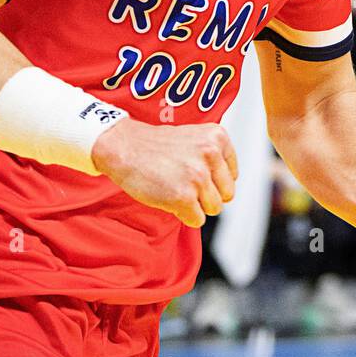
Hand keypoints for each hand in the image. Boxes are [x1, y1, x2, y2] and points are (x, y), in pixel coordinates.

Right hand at [92, 118, 236, 227]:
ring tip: (175, 188)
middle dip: (207, 195)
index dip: (213, 180)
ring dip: (195, 205)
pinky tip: (169, 198)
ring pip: (214, 208)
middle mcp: (211, 154)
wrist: (123, 147)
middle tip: (184, 184)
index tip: (193, 173)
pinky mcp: (184, 196)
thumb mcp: (194, 138)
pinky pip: (197, 219)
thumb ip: (215, 157)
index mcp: (217, 137)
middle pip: (227, 194)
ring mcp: (198, 176)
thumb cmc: (156, 146)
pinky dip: (184, 215)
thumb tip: (228, 189)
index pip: (232, 176)